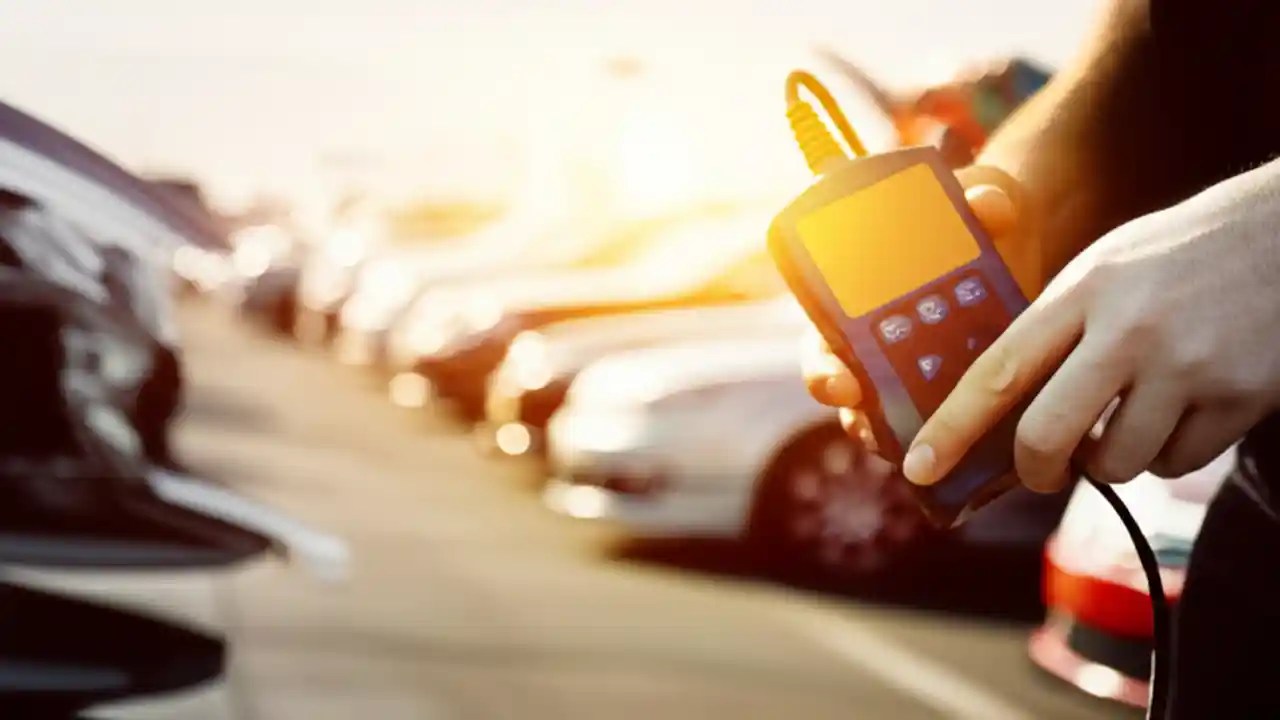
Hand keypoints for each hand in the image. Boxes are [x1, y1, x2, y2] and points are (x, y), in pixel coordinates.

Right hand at [803, 166, 1023, 444]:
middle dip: (859, 416)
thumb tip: (986, 204)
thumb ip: (984, 195)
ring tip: (927, 450)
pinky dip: (959, 436)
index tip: (841, 382)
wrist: (1027, 241)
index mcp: (859, 303)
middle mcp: (878, 346)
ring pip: (895, 422)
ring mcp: (918, 373)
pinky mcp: (961, 390)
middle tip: (880, 424)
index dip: (823, 369)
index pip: (823, 345)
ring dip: (905, 438)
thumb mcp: (984, 196)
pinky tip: (979, 447)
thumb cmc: (981, 216)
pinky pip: (951, 426)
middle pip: (853, 399)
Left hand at [903, 162, 1279, 491]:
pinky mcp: (1240, 398)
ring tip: (1131, 414)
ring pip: (1116, 461)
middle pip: (1048, 434)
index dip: (952, 427)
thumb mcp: (1106, 266)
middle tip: (1038, 469)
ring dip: (1111, 456)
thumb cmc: (1182, 254)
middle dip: (1033, 468)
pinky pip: (1176, 463)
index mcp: (1085, 289)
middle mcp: (1130, 329)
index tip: (920, 467)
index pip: (1000, 370)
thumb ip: (1057, 325)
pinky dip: (1169, 451)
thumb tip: (1005, 400)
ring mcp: (1188, 366)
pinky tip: (1182, 409)